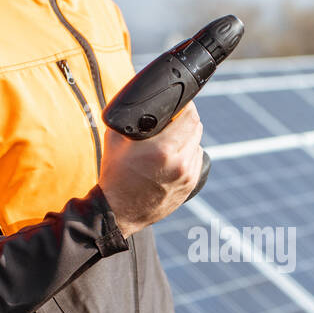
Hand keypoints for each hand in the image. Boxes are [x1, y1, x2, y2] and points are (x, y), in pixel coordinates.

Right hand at [98, 102, 204, 236]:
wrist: (119, 212)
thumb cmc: (116, 175)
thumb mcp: (116, 139)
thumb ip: (129, 117)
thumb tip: (141, 101)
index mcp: (163, 149)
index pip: (190, 116)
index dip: (186, 105)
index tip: (179, 103)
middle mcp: (180, 163)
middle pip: (197, 127)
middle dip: (186, 119)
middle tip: (174, 118)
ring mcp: (188, 176)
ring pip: (198, 143)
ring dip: (188, 137)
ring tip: (171, 138)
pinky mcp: (190, 185)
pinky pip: (196, 159)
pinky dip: (188, 153)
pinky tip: (174, 155)